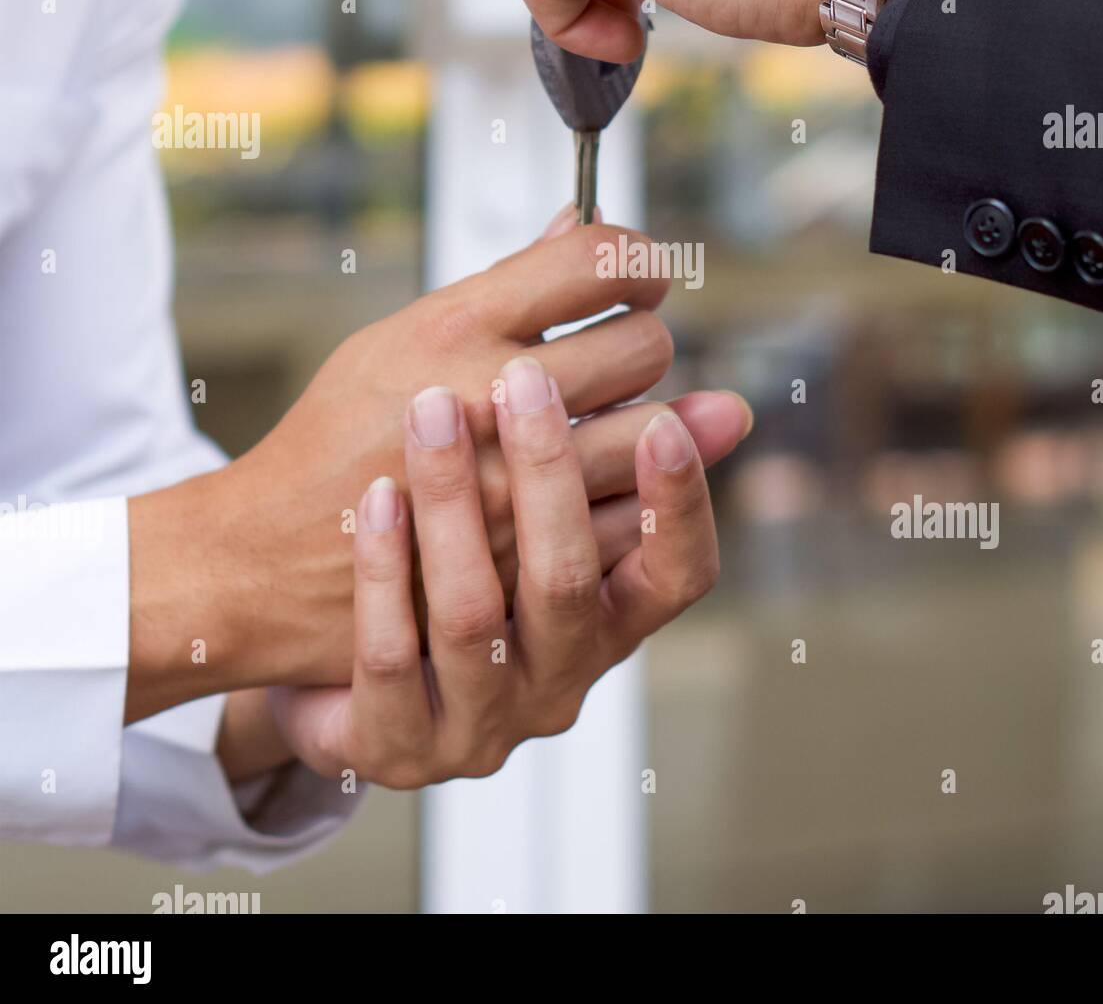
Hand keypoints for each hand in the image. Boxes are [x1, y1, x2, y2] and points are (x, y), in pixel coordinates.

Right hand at [128, 211, 749, 720]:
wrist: (273, 559)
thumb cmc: (338, 436)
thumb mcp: (399, 336)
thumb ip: (505, 284)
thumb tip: (580, 220)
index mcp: (454, 328)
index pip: (596, 262)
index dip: (637, 261)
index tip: (638, 276)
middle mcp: (490, 398)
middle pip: (644, 345)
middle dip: (645, 342)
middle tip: (618, 354)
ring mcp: (515, 483)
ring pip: (656, 432)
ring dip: (652, 422)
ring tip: (613, 420)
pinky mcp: (530, 555)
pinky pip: (637, 511)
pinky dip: (638, 490)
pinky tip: (609, 479)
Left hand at [271, 367, 717, 786]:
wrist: (348, 693)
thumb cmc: (472, 586)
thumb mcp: (549, 539)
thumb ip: (622, 472)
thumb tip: (730, 407)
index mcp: (609, 631)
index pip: (677, 580)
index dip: (677, 510)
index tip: (661, 423)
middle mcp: (557, 687)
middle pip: (566, 583)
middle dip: (547, 472)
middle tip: (523, 377)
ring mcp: (478, 728)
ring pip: (471, 616)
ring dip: (451, 501)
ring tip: (432, 409)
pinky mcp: (397, 749)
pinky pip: (389, 658)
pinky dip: (383, 569)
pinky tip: (377, 493)